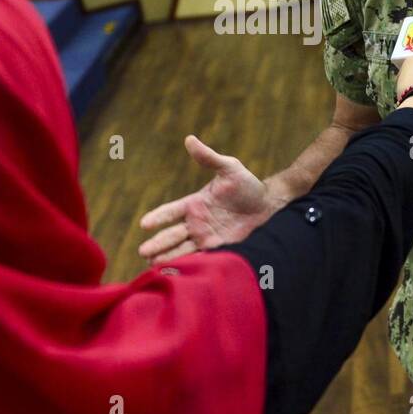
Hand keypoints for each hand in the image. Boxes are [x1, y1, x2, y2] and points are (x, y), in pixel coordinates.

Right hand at [138, 135, 279, 263]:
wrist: (269, 205)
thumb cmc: (247, 184)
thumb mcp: (229, 168)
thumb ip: (209, 158)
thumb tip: (190, 139)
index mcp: (194, 203)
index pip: (171, 211)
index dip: (158, 217)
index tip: (144, 224)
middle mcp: (196, 222)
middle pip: (172, 235)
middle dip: (158, 244)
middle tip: (143, 253)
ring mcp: (206, 237)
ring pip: (182, 249)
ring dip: (167, 258)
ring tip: (152, 267)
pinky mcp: (219, 249)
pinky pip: (201, 258)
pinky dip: (188, 266)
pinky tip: (177, 274)